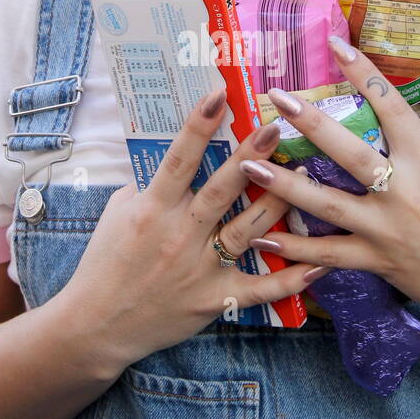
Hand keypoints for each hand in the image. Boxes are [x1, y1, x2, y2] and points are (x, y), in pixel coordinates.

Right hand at [61, 93, 324, 370]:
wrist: (98, 324)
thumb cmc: (107, 261)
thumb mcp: (119, 212)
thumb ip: (149, 183)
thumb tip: (179, 149)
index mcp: (151, 210)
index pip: (179, 159)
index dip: (199, 125)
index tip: (219, 94)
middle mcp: (179, 236)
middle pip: (222, 189)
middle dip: (251, 156)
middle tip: (276, 127)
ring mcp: (200, 269)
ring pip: (249, 229)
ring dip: (279, 201)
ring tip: (306, 174)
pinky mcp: (215, 300)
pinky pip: (261, 289)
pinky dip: (292, 278)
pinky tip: (321, 264)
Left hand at [236, 37, 419, 332]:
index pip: (392, 107)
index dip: (364, 73)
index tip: (336, 45)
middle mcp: (402, 193)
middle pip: (347, 152)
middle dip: (309, 123)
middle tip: (275, 98)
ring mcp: (385, 230)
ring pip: (325, 205)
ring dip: (283, 185)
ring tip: (248, 165)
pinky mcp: (376, 262)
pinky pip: (328, 255)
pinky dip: (293, 250)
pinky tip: (261, 240)